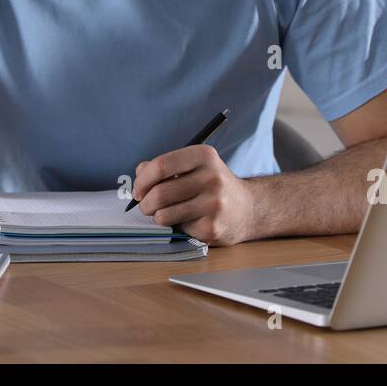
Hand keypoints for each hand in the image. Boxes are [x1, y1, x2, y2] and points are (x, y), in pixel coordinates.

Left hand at [132, 145, 258, 246]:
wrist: (248, 209)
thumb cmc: (213, 185)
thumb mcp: (195, 166)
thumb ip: (166, 166)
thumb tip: (139, 172)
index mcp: (204, 156)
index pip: (161, 166)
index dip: (142, 180)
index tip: (138, 189)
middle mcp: (211, 177)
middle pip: (159, 193)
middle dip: (145, 203)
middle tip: (146, 206)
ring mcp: (213, 204)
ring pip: (164, 214)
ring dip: (157, 217)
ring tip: (165, 213)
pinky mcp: (212, 227)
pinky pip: (178, 229)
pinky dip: (177, 226)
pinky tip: (189, 221)